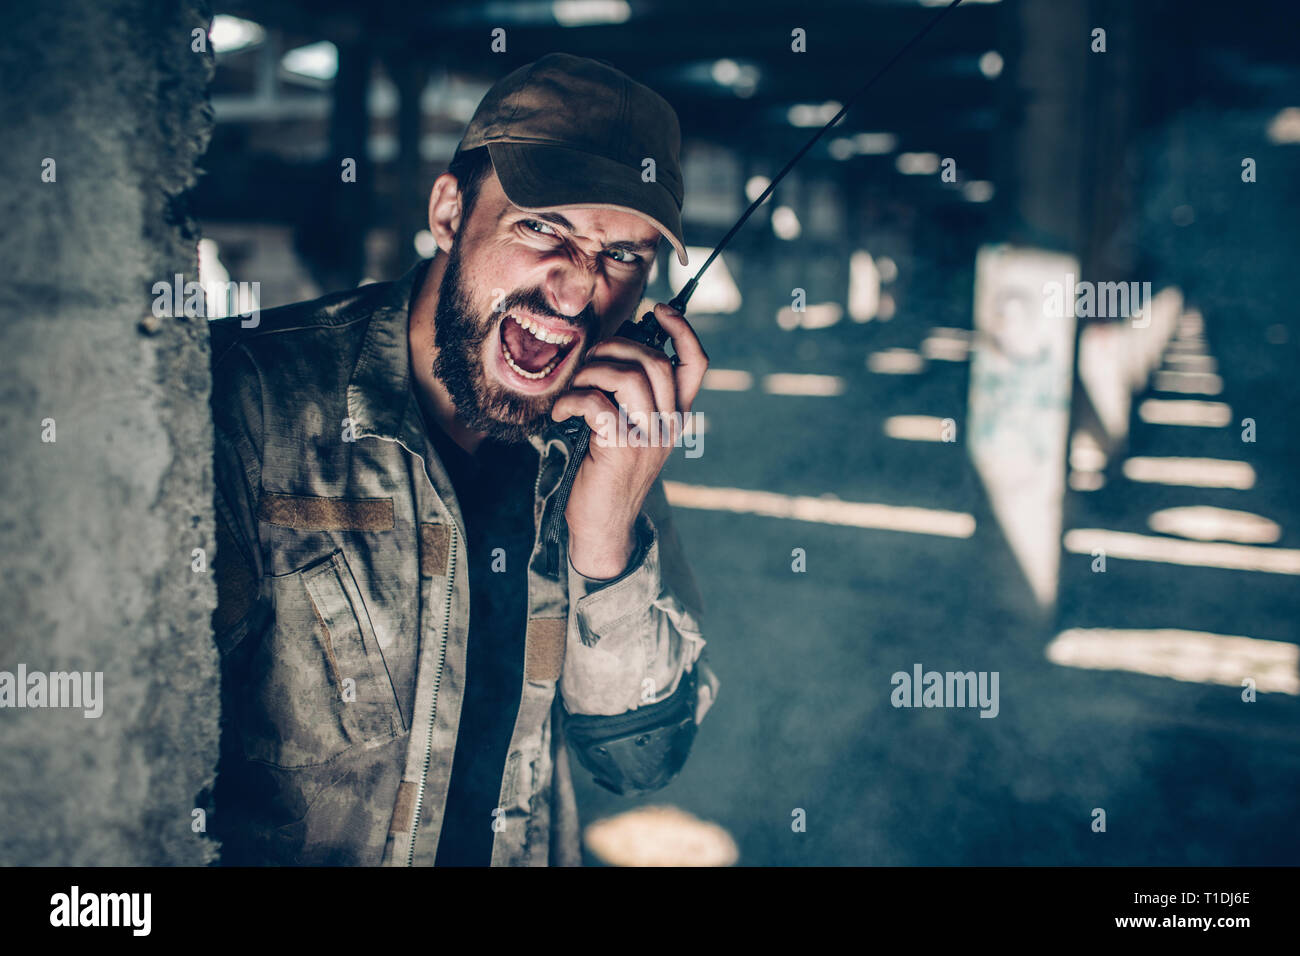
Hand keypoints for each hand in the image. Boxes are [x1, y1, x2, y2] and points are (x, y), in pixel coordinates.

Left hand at [550, 303, 708, 578]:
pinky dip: (571, 400)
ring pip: (629, 376)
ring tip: (575, 386)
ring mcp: (646, 437)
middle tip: (593, 358)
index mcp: (674, 416)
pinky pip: (597, 403)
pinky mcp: (619, 448)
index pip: (696, 364)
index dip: (683, 331)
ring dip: (593, 371)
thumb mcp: (630, 431)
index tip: (658, 311)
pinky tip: (560, 413)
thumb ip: (631, 397)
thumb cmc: (608, 473)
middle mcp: (667, 424)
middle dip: (618, 345)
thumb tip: (613, 351)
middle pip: (657, 361)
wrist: (603, 525)